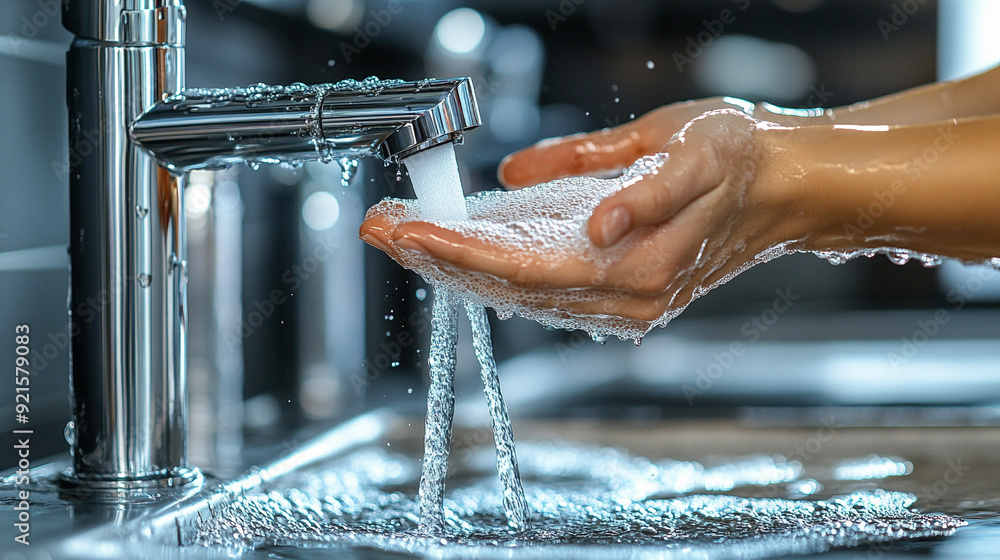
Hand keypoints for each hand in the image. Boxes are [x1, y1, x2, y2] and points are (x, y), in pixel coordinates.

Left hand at [360, 109, 797, 338]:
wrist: (785, 188)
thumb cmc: (742, 160)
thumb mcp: (692, 152)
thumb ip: (641, 188)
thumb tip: (595, 222)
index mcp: (639, 267)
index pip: (525, 268)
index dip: (460, 252)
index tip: (405, 230)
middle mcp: (625, 298)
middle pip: (509, 289)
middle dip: (438, 260)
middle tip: (378, 228)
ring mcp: (619, 303)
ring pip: (516, 294)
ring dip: (453, 267)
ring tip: (401, 235)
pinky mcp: (616, 294)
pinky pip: (537, 289)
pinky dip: (489, 270)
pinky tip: (456, 250)